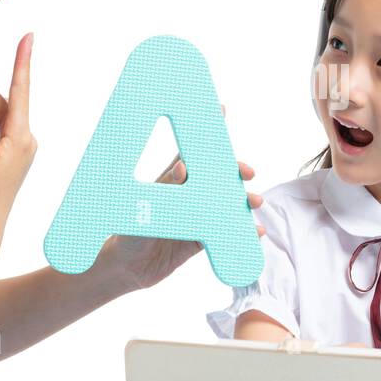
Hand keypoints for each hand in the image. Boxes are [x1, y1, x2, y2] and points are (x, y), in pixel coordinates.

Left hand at [96, 105, 264, 292]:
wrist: (126, 270)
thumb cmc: (126, 235)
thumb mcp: (142, 212)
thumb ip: (164, 190)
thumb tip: (182, 166)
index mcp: (171, 180)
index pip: (191, 151)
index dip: (206, 131)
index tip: (221, 110)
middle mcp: (187, 196)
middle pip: (217, 176)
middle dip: (235, 170)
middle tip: (248, 172)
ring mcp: (196, 217)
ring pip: (226, 203)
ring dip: (242, 201)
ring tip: (255, 203)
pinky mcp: (200, 240)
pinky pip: (225, 231)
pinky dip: (241, 231)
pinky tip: (254, 233)